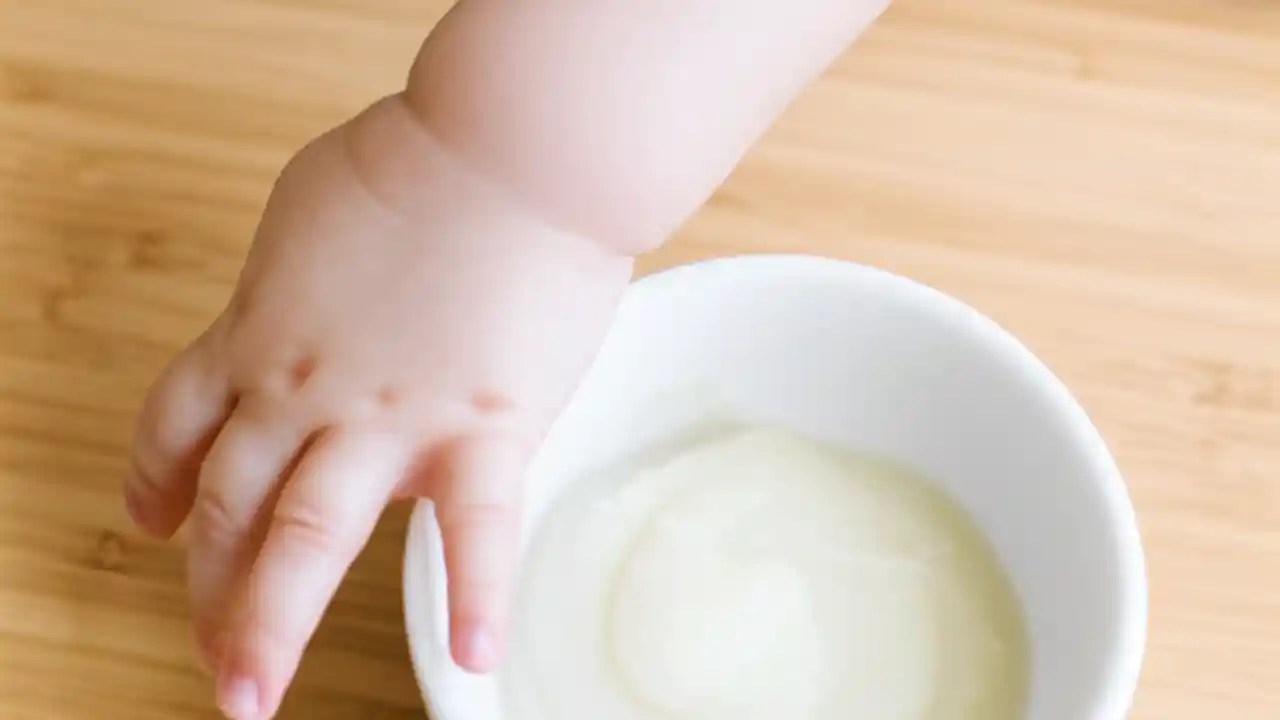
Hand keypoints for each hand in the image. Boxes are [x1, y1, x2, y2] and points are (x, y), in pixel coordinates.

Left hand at [123, 94, 631, 718]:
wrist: (508, 151)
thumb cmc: (423, 162)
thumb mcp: (312, 211)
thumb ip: (298, 280)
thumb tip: (308, 307)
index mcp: (262, 331)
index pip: (180, 426)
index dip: (155, 482)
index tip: (151, 524)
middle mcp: (306, 389)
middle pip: (230, 505)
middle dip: (207, 590)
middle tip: (206, 655)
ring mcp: (390, 417)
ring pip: (310, 537)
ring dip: (269, 624)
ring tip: (247, 696)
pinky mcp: (482, 426)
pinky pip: (475, 529)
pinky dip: (476, 598)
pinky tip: (480, 657)